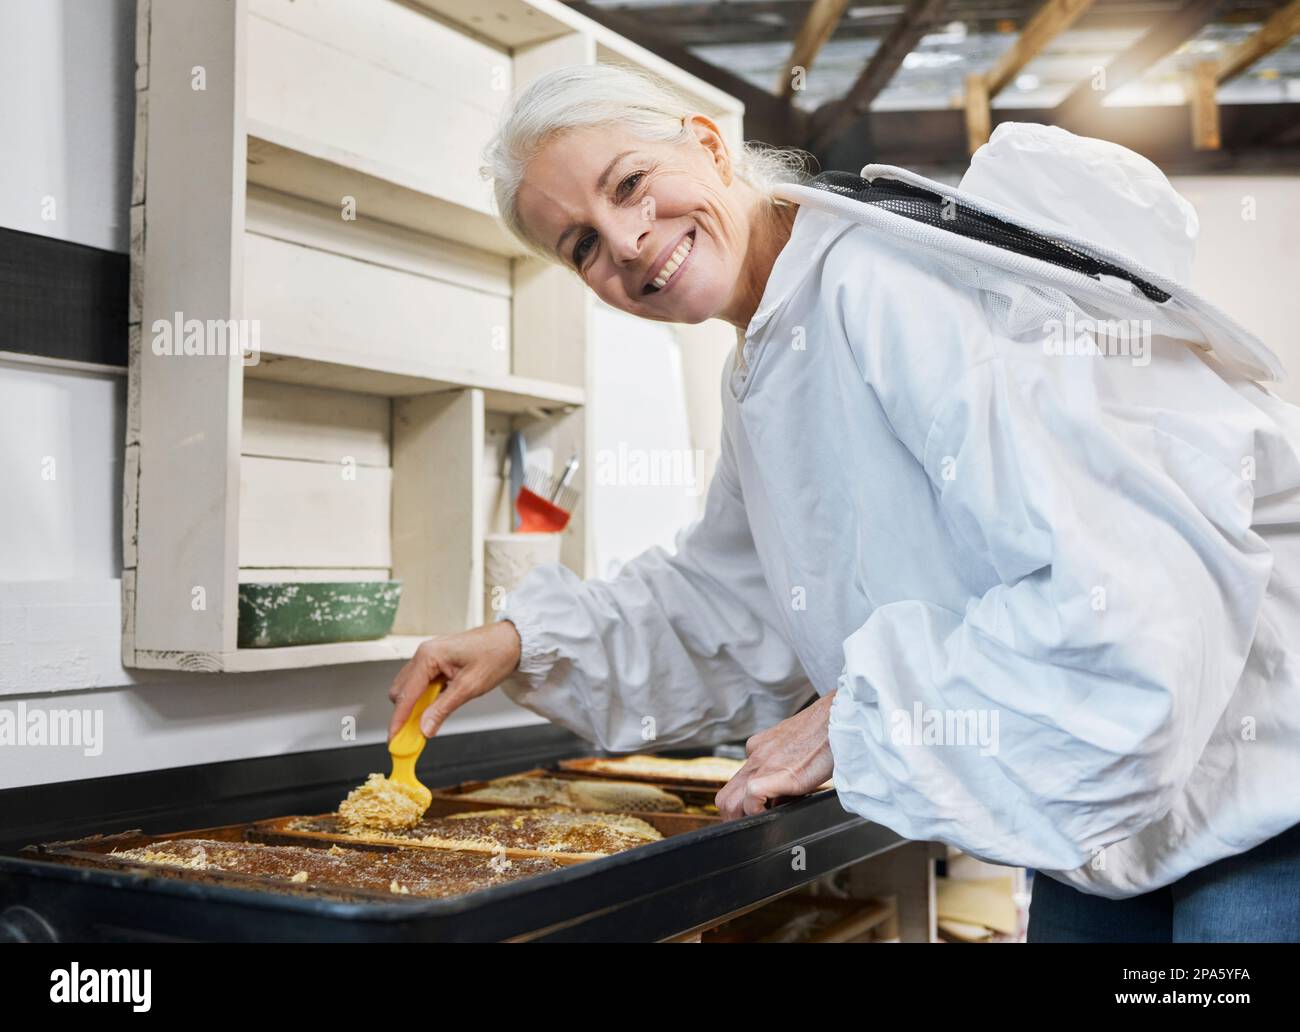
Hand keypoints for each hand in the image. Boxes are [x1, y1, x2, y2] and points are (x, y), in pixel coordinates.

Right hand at [387, 620, 521, 740]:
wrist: (511, 641)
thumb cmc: (495, 655)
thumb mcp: (469, 687)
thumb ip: (443, 709)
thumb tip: (424, 728)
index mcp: (429, 656)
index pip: (405, 694)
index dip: (398, 720)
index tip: (394, 738)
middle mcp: (425, 653)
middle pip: (401, 691)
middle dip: (405, 713)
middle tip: (414, 735)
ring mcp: (429, 656)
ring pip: (409, 688)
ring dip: (416, 706)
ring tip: (430, 720)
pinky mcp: (436, 662)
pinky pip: (421, 684)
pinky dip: (425, 698)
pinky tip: (437, 706)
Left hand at [714, 692, 834, 819]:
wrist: (839, 719)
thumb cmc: (825, 735)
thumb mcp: (795, 750)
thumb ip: (781, 770)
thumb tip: (779, 799)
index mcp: (758, 750)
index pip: (735, 785)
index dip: (742, 806)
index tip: (757, 815)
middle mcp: (755, 755)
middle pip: (724, 797)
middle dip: (735, 819)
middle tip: (753, 828)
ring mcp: (762, 763)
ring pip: (728, 801)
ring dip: (742, 818)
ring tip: (763, 822)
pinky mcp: (777, 772)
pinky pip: (751, 796)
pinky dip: (757, 811)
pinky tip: (773, 813)